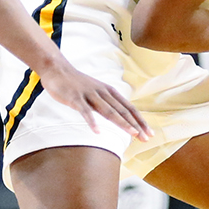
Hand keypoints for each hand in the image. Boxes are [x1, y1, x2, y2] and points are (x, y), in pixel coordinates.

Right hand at [36, 59, 152, 139]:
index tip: (149, 133)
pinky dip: (92, 122)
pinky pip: (85, 112)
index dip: (140, 120)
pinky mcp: (75, 98)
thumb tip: (120, 116)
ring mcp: (89, 95)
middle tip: (145, 138)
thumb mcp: (97, 91)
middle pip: (122, 111)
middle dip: (135, 125)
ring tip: (132, 133)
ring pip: (108, 111)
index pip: (129, 108)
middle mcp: (102, 93)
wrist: (58, 70)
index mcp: (109, 92)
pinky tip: (98, 132)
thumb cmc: (78, 84)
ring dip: (121, 122)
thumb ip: (107, 103)